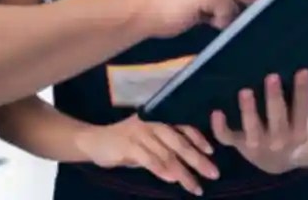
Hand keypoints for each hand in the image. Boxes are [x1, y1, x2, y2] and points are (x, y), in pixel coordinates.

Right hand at [74, 115, 218, 195]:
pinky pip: (148, 158)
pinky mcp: (127, 145)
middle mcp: (150, 124)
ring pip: (166, 153)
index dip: (198, 138)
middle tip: (213, 173)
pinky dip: (160, 169)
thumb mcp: (147, 142)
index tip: (212, 152)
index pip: (183, 127)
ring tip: (195, 187)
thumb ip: (164, 148)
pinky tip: (170, 179)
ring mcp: (139, 133)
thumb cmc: (123, 143)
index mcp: (157, 120)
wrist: (93, 140)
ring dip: (182, 172)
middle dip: (197, 159)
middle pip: (179, 142)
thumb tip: (189, 162)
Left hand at [211, 70, 307, 174]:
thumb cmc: (288, 127)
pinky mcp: (237, 144)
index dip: (303, 91)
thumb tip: (301, 62)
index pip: (303, 110)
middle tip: (272, 76)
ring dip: (248, 111)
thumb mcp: (300, 119)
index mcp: (300, 132)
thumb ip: (299, 97)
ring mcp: (257, 144)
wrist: (275, 161)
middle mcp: (280, 141)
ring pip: (252, 129)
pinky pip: (226, 137)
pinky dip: (220, 127)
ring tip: (245, 91)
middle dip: (274, 98)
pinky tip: (216, 111)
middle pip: (278, 119)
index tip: (302, 70)